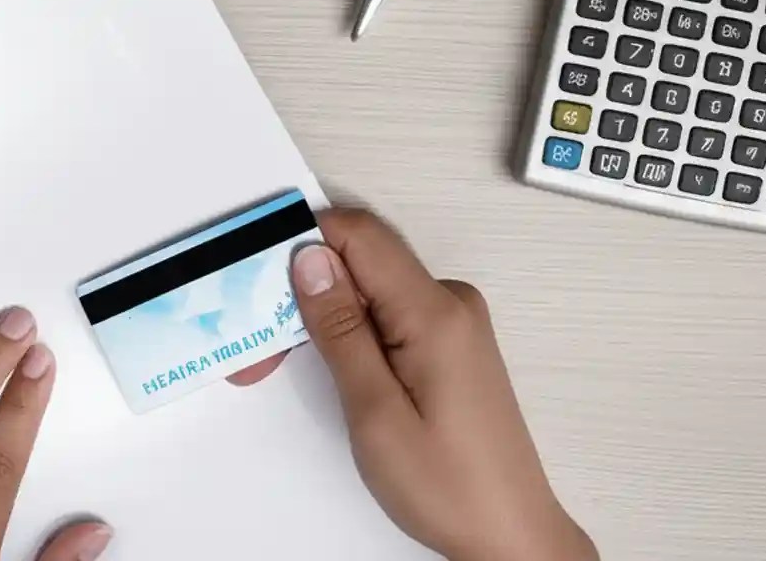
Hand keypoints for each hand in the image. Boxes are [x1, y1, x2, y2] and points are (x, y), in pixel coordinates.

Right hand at [291, 210, 596, 560]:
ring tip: (278, 368)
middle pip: (361, 262)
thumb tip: (311, 258)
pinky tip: (327, 370)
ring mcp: (454, 322)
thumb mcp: (375, 411)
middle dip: (302, 292)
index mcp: (435, 312)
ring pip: (370, 291)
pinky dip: (350, 334)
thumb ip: (341, 329)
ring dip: (321, 319)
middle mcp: (451, 303)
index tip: (259, 275)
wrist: (509, 532)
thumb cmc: (447, 485)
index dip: (304, 241)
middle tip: (257, 350)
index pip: (360, 234)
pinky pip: (389, 314)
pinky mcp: (450, 342)